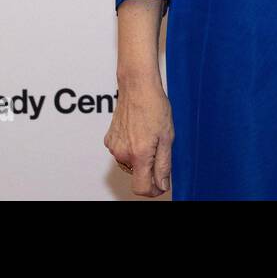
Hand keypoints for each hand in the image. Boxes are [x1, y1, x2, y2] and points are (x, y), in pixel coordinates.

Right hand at [105, 75, 173, 196]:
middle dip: (149, 167)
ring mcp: (114, 147)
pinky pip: (122, 151)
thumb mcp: (167, 137)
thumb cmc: (154, 106)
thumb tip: (163, 184)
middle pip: (137, 174)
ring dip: (140, 156)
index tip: (161, 185)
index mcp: (139, 155)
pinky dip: (131, 146)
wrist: (137, 86)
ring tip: (149, 134)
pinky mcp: (109, 139)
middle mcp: (123, 154)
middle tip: (159, 146)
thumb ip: (164, 164)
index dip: (153, 191)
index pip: (141, 188)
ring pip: (129, 162)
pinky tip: (138, 130)